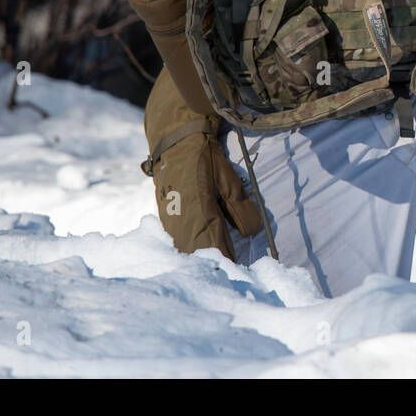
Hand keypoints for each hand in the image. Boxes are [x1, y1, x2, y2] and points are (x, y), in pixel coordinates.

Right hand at [151, 126, 263, 260]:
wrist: (176, 140)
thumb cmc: (205, 157)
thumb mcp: (228, 178)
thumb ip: (239, 206)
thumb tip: (250, 232)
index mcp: (200, 211)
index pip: (215, 245)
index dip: (227, 260)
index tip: (238, 272)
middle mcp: (182, 219)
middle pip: (197, 252)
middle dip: (212, 263)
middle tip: (228, 274)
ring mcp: (170, 219)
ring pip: (184, 248)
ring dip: (197, 259)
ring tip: (211, 269)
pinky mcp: (165, 216)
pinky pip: (175, 240)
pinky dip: (186, 249)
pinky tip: (192, 255)